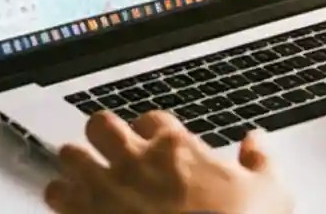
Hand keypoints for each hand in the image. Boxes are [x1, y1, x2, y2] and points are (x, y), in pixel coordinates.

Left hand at [45, 110, 293, 213]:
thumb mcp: (271, 193)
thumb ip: (261, 161)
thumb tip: (257, 142)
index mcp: (177, 148)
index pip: (150, 120)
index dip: (149, 131)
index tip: (153, 143)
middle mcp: (136, 161)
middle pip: (100, 125)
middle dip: (102, 137)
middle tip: (109, 151)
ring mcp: (106, 190)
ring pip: (70, 155)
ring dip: (75, 165)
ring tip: (81, 175)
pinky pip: (55, 196)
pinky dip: (59, 198)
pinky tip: (68, 206)